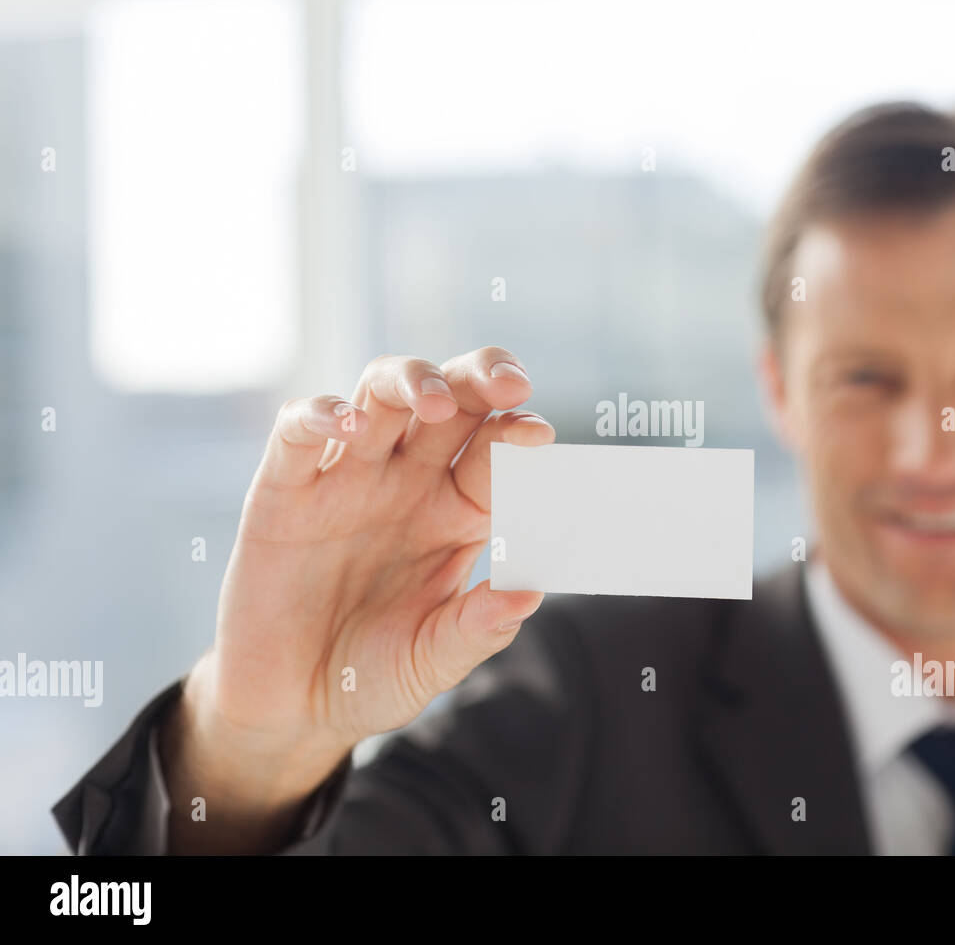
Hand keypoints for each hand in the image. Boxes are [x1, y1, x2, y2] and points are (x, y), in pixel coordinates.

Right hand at [167, 348, 551, 841]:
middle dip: (479, 377)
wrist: (290, 709)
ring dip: (410, 380)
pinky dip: (316, 414)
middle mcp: (408, 481)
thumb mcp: (432, 663)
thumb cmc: (371, 678)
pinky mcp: (284, 490)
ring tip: (436, 400)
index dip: (519, 434)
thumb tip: (530, 593)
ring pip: (379, 394)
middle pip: (448, 399)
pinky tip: (343, 423)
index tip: (540, 437)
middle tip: (508, 384)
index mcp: (458, 512)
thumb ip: (477, 630)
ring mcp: (346, 478)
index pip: (496, 451)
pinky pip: (297, 431)